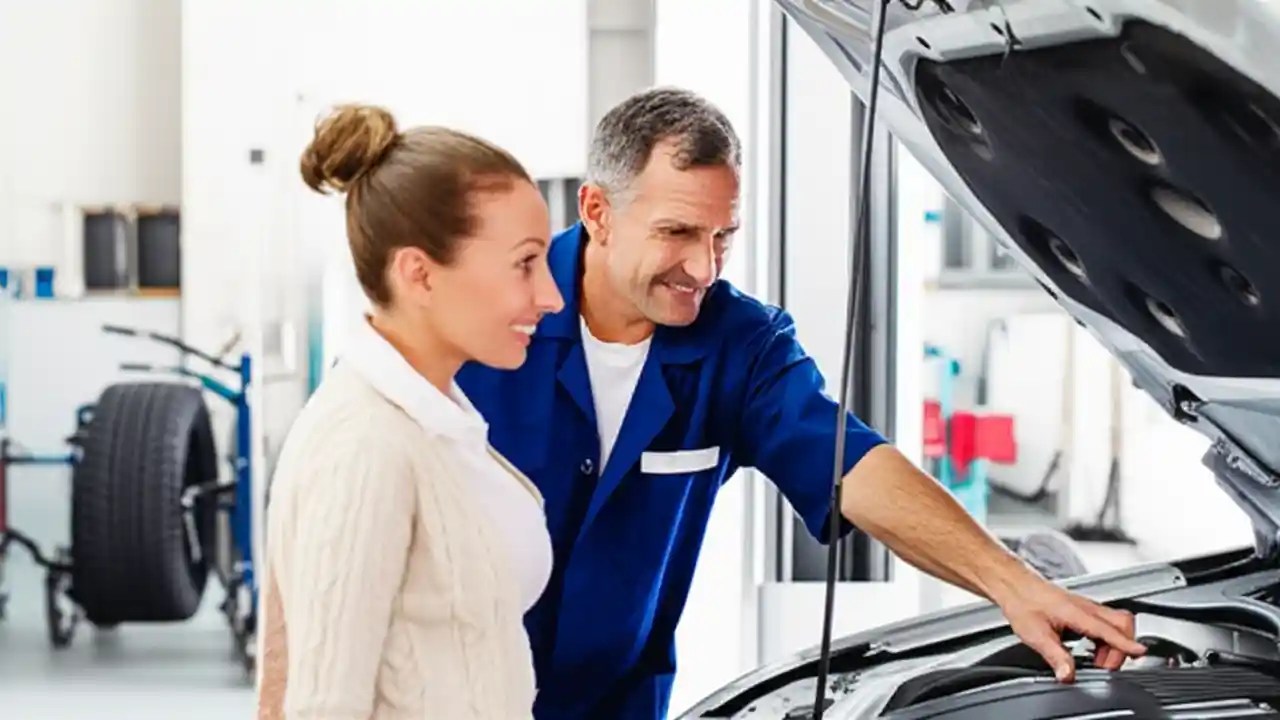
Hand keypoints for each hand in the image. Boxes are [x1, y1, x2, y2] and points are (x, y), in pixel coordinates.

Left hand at [996, 574, 1146, 681]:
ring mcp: (1087, 607)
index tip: (1140, 653)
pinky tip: (1093, 649)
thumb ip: (1055, 656)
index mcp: (1077, 613)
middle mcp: (1087, 608)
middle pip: (1123, 622)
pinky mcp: (1084, 609)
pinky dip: (1108, 638)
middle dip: (1123, 647)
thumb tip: (1068, 674)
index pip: (1109, 629)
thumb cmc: (1023, 603)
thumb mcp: (1036, 635)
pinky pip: (1107, 623)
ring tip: (1098, 662)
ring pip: (1117, 622)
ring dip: (1115, 645)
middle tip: (1106, 666)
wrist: (1015, 585)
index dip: (1126, 644)